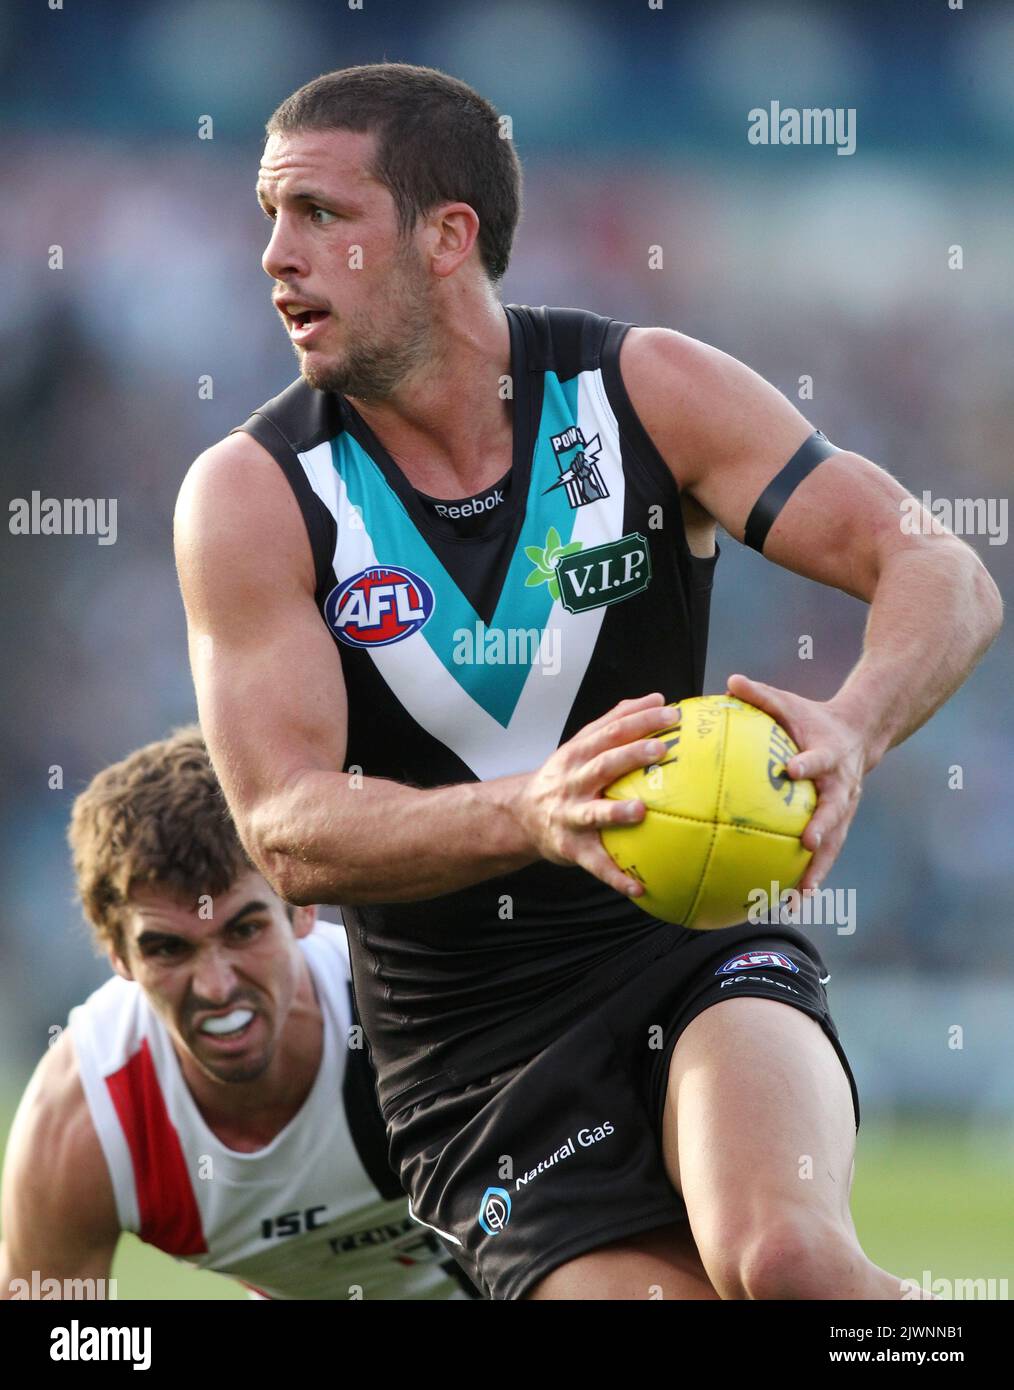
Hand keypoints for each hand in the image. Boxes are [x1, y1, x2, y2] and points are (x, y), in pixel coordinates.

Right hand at [514, 693, 677, 896]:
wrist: (521, 815)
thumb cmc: (565, 777)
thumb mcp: (581, 745)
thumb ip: (615, 721)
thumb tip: (656, 699)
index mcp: (578, 753)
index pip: (611, 731)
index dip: (640, 720)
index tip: (671, 712)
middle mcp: (572, 781)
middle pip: (602, 764)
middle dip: (630, 755)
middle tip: (661, 749)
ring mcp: (570, 814)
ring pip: (594, 813)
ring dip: (617, 812)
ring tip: (641, 810)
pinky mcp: (570, 847)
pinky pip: (595, 864)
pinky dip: (615, 876)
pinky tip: (639, 886)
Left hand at [725, 673, 872, 892]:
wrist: (860, 735)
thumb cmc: (812, 720)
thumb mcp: (790, 703)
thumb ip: (762, 695)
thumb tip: (730, 681)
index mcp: (829, 755)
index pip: (818, 758)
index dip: (807, 764)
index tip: (791, 769)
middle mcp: (841, 787)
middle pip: (835, 810)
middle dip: (823, 827)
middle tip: (807, 845)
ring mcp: (844, 810)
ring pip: (834, 844)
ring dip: (818, 870)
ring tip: (798, 897)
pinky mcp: (839, 827)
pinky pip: (824, 856)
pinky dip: (809, 879)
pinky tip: (788, 903)